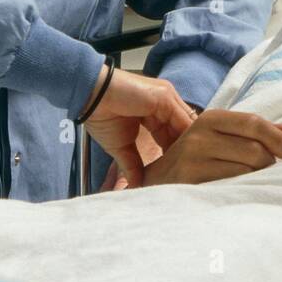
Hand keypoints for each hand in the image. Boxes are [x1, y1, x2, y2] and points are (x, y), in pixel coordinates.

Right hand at [83, 68, 195, 189]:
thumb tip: (136, 185)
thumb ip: (132, 165)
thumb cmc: (101, 115)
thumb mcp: (121, 146)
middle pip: (184, 129)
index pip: (174, 133)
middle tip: (190, 173)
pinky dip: (187, 137)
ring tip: (191, 168)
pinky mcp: (165, 97)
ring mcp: (167, 98)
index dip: (177, 152)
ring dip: (190, 145)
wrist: (89, 96)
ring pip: (187, 124)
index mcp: (155, 111)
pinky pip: (183, 119)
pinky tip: (188, 154)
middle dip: (187, 150)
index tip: (178, 172)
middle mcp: (165, 103)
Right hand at [141, 109, 281, 185]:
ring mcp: (193, 160)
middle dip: (269, 162)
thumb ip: (253, 132)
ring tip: (253, 181)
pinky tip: (241, 192)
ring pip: (246, 170)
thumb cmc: (195, 159)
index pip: (253, 122)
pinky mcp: (190, 183)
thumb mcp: (220, 137)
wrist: (156, 184)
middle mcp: (200, 135)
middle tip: (268, 171)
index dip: (276, 138)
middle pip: (255, 149)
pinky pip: (232, 187)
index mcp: (210, 118)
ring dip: (258, 178)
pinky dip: (244, 190)